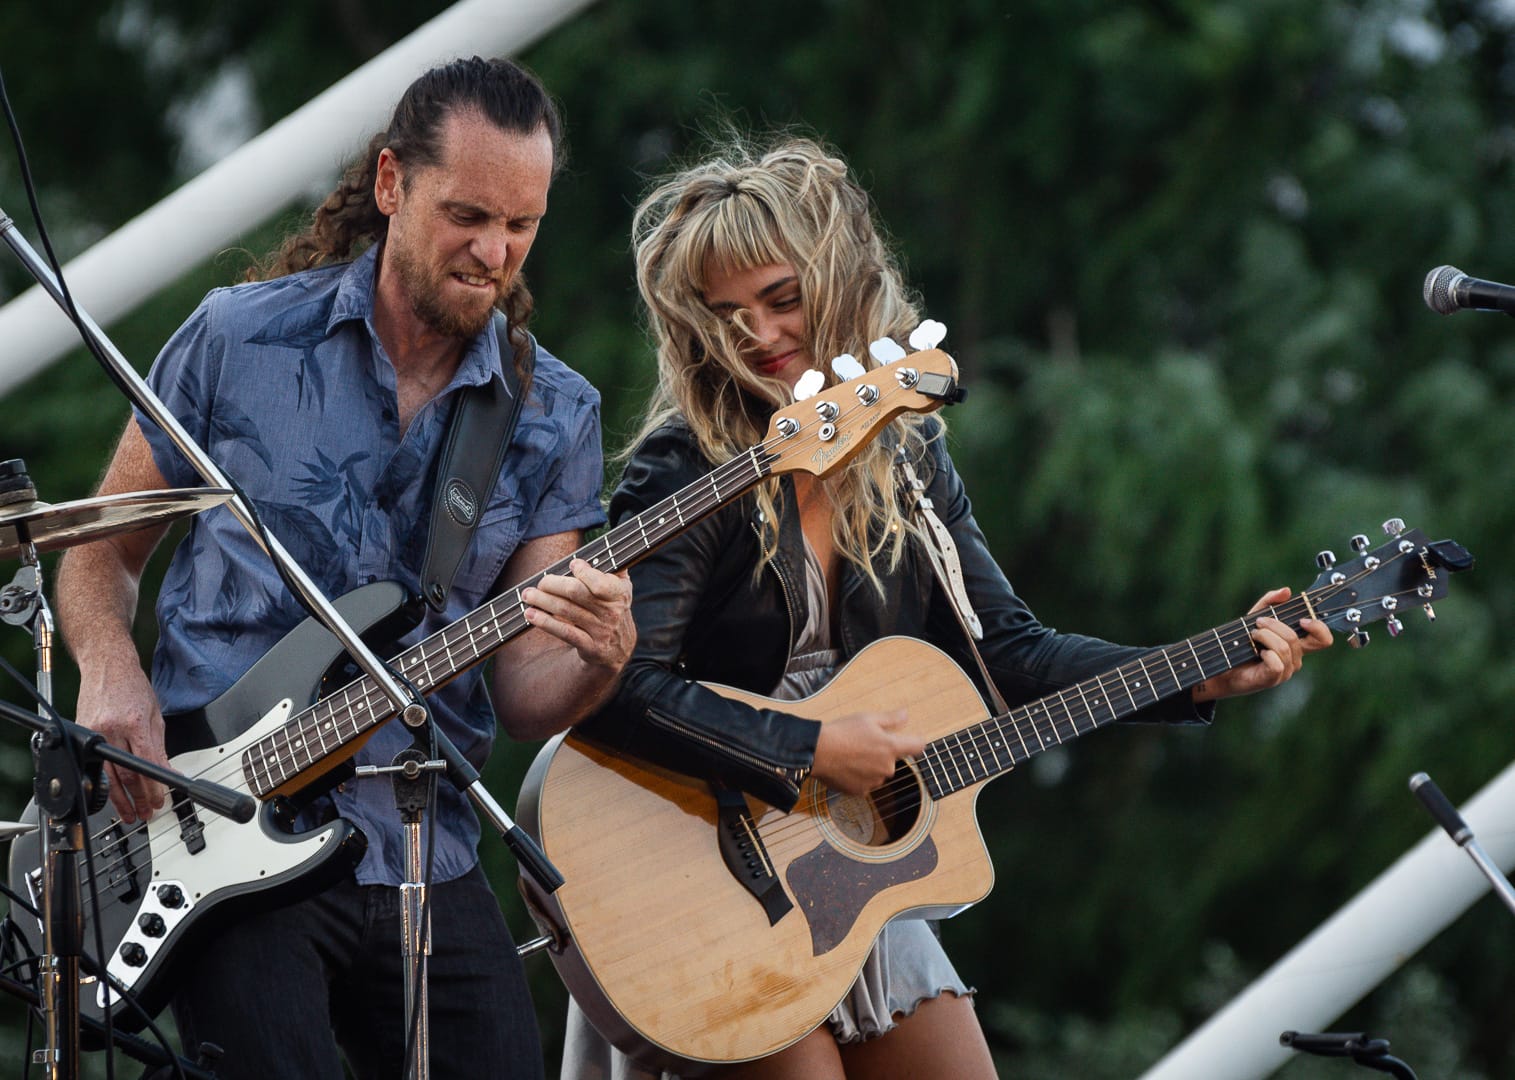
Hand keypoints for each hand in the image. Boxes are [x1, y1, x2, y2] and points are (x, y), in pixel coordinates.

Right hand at [75, 648, 169, 822]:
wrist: (106, 665)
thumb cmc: (132, 686)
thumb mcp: (155, 714)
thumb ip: (159, 746)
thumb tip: (167, 771)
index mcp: (134, 722)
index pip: (146, 763)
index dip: (154, 787)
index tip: (160, 800)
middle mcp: (111, 729)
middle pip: (125, 774)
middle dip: (137, 798)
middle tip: (146, 812)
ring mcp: (93, 732)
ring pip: (106, 775)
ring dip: (119, 799)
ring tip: (130, 813)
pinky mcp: (82, 733)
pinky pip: (95, 765)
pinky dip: (105, 783)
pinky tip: (112, 795)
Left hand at [520, 558, 635, 671]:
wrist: (619, 648)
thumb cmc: (614, 608)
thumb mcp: (622, 588)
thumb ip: (614, 568)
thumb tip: (600, 550)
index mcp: (619, 594)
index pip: (599, 582)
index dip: (583, 572)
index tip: (571, 564)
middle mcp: (610, 612)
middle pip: (575, 593)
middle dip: (553, 584)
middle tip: (539, 582)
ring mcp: (599, 630)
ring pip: (565, 611)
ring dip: (542, 601)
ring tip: (527, 595)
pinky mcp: (588, 646)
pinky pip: (563, 632)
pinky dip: (544, 622)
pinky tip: (531, 615)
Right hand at [811, 710, 925, 795]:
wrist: (817, 752)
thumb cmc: (842, 732)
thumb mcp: (868, 718)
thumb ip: (891, 719)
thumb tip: (906, 715)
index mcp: (891, 747)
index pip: (918, 746)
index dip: (916, 741)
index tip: (911, 740)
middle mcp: (887, 767)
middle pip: (892, 760)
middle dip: (882, 753)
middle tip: (863, 743)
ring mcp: (874, 781)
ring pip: (878, 773)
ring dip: (870, 766)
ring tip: (851, 755)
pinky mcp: (861, 791)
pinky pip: (865, 783)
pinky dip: (859, 777)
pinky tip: (846, 767)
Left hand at [1194, 586, 1333, 701]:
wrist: (1222, 663)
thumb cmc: (1242, 641)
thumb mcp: (1255, 616)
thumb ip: (1270, 602)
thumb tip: (1286, 591)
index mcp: (1296, 644)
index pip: (1323, 639)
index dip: (1318, 627)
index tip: (1302, 619)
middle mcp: (1295, 658)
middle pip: (1299, 638)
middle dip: (1276, 624)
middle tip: (1259, 622)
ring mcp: (1285, 670)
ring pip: (1285, 647)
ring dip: (1265, 636)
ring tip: (1253, 635)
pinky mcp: (1273, 678)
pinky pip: (1277, 662)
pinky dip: (1265, 653)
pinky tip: (1255, 652)